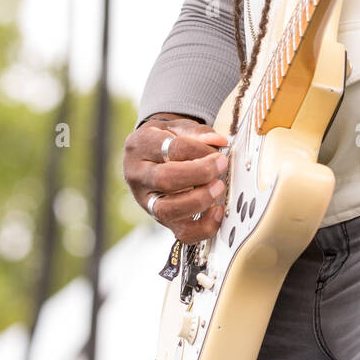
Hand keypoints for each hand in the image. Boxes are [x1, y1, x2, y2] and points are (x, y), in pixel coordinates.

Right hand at [123, 113, 229, 245]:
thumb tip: (218, 142)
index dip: (200, 151)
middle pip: (165, 179)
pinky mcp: (160, 219)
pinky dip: (202, 227)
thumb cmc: (164, 140)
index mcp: (139, 146)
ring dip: (199, 200)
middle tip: (221, 166)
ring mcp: (146, 201)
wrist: (148, 155)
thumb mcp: (176, 127)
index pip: (172, 149)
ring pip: (167, 209)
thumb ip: (197, 132)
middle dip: (199, 174)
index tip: (219, 152)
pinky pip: (180, 232)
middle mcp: (138, 175)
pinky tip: (217, 212)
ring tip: (218, 187)